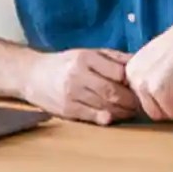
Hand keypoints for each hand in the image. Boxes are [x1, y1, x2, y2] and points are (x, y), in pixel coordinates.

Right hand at [19, 48, 139, 125]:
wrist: (32, 75)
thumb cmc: (66, 63)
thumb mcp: (88, 53)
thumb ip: (114, 58)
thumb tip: (139, 62)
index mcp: (86, 57)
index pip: (119, 72)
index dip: (132, 82)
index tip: (139, 85)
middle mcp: (78, 75)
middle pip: (113, 92)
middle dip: (131, 101)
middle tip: (139, 104)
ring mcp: (71, 93)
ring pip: (105, 106)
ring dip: (123, 112)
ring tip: (130, 111)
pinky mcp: (67, 109)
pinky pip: (93, 116)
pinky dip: (107, 118)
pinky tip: (114, 116)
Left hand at [124, 10, 172, 120]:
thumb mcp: (152, 63)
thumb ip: (146, 80)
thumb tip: (150, 104)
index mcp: (129, 71)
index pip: (140, 101)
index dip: (158, 97)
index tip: (168, 80)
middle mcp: (132, 78)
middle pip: (149, 111)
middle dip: (167, 102)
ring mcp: (144, 86)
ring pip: (159, 114)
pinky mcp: (160, 91)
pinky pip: (172, 112)